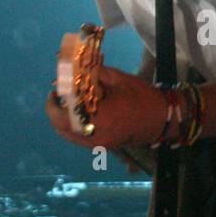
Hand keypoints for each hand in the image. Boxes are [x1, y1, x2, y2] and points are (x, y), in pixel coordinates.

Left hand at [45, 65, 167, 151]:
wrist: (162, 119)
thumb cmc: (141, 97)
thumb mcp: (117, 79)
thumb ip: (92, 74)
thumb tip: (72, 69)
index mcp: (98, 118)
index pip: (63, 115)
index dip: (53, 103)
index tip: (54, 90)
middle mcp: (94, 135)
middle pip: (61, 128)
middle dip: (56, 112)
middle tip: (60, 96)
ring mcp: (97, 144)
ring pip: (69, 134)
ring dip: (65, 119)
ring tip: (71, 103)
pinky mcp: (102, 146)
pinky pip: (79, 138)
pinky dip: (75, 126)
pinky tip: (82, 112)